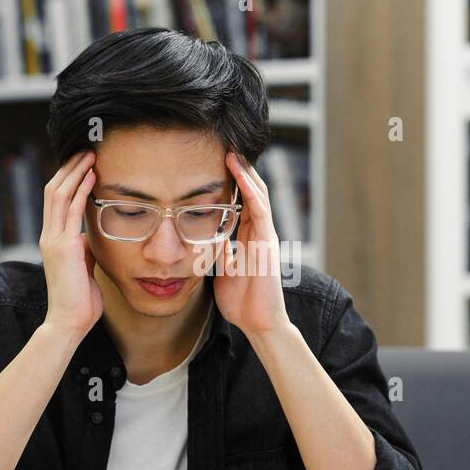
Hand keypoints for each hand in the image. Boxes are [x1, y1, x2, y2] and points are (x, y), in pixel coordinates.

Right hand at [40, 151, 102, 338]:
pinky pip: (71, 211)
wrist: (69, 322)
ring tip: (90, 156)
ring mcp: (53, 240)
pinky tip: (92, 177)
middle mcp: (49, 235)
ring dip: (75, 172)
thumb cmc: (80, 300)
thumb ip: (85, 248)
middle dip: (69, 168)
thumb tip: (91, 235)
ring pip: (59, 194)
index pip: (55, 200)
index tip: (82, 163)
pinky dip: (81, 190)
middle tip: (85, 150)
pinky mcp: (63, 246)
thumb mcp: (84, 266)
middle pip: (53, 190)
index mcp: (53, 239)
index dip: (67, 179)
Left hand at [213, 152, 289, 337]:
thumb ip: (215, 254)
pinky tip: (239, 172)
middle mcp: (259, 232)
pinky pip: (259, 208)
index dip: (230, 182)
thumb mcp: (220, 271)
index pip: (240, 202)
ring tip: (231, 151)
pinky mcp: (268, 240)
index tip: (215, 164)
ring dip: (244, 171)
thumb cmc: (241, 302)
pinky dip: (249, 188)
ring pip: (257, 193)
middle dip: (239, 170)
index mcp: (248, 238)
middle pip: (251, 192)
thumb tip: (201, 244)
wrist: (258, 322)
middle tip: (224, 147)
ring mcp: (265, 235)